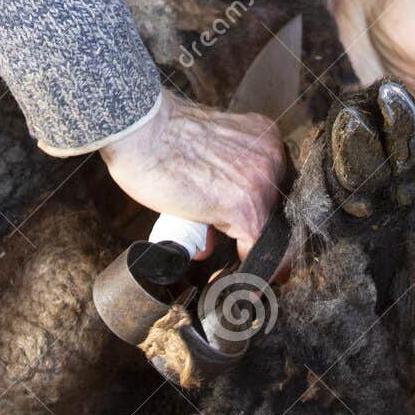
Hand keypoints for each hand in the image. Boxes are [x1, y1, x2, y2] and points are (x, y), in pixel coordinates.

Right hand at [100, 89, 285, 259]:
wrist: (140, 131)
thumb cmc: (157, 135)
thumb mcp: (202, 148)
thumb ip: (218, 177)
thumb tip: (213, 229)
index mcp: (262, 136)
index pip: (274, 186)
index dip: (261, 213)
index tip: (246, 235)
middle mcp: (270, 157)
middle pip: (273, 211)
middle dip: (249, 232)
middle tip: (227, 251)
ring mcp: (261, 184)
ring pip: (265, 234)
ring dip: (243, 253)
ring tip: (220, 267)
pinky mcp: (245, 209)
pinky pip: (256, 252)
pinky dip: (246, 274)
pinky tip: (228, 283)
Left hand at [313, 0, 414, 189]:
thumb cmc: (409, 5)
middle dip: (410, 177)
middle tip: (395, 213)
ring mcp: (393, 96)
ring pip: (392, 140)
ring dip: (385, 163)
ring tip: (372, 197)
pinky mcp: (367, 87)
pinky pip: (368, 122)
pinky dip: (363, 140)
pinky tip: (350, 159)